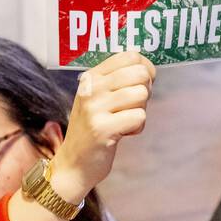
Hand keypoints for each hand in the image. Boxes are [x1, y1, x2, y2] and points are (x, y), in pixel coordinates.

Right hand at [50, 51, 155, 198]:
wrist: (73, 164)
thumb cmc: (93, 128)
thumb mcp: (98, 98)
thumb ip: (117, 80)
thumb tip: (147, 68)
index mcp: (92, 76)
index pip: (131, 56)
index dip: (146, 68)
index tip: (141, 84)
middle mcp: (91, 89)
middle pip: (140, 74)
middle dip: (145, 91)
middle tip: (133, 106)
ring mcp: (95, 108)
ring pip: (141, 95)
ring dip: (140, 110)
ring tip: (125, 120)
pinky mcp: (103, 129)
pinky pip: (139, 117)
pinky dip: (137, 128)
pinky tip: (123, 134)